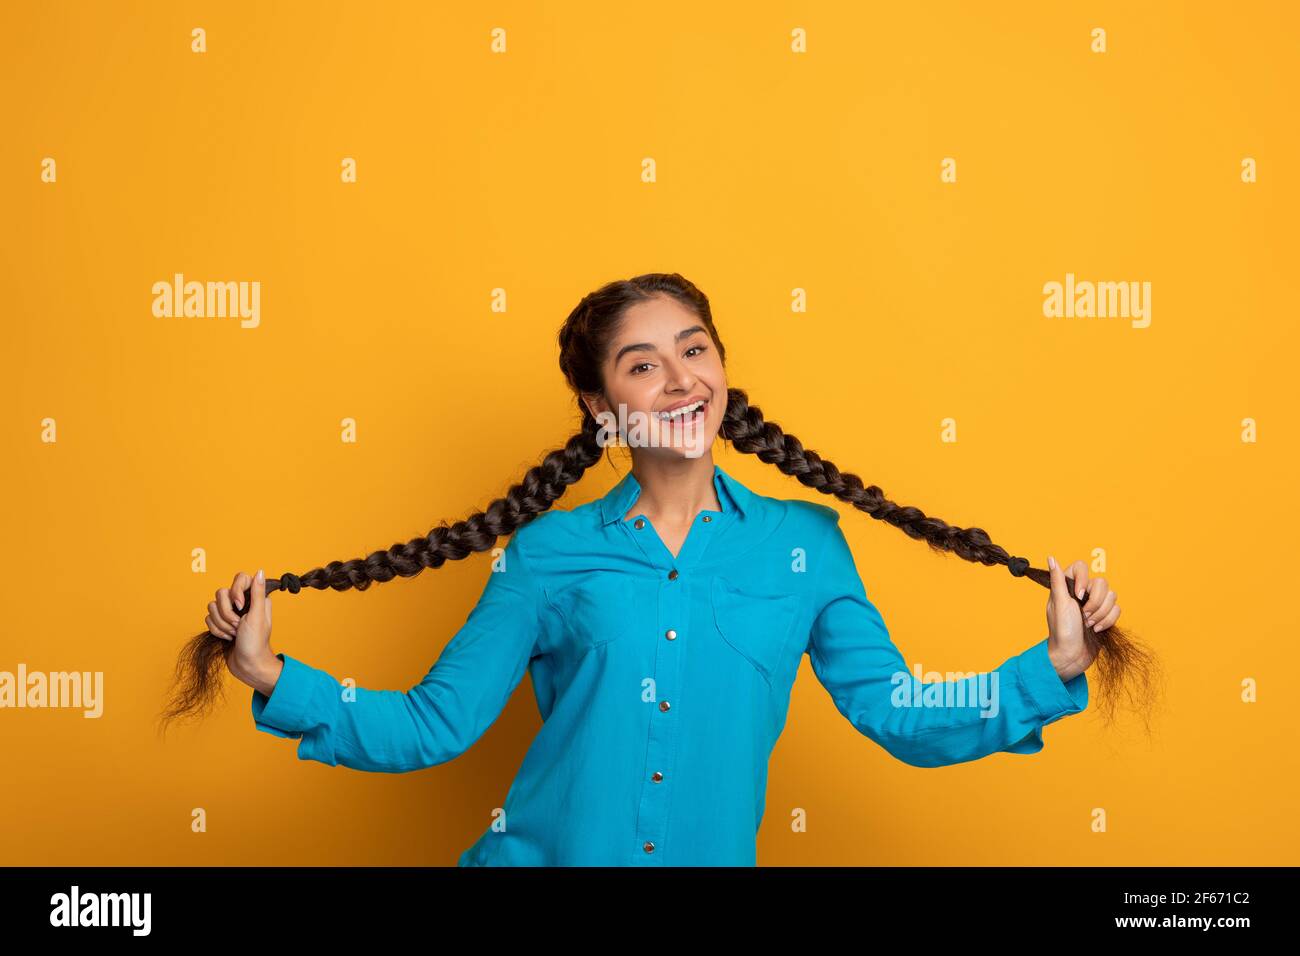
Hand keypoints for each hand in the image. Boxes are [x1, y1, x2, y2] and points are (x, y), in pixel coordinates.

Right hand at [206, 569, 276, 683]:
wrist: (247, 665)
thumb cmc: (256, 643)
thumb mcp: (258, 616)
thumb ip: (257, 593)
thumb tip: (259, 571)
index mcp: (254, 598)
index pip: (239, 578)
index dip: (235, 591)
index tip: (240, 607)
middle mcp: (242, 602)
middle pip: (221, 593)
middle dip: (227, 613)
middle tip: (238, 626)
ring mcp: (230, 613)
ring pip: (212, 606)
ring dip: (221, 624)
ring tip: (233, 634)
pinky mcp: (220, 623)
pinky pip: (208, 618)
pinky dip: (216, 630)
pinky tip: (227, 638)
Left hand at [1045, 556, 1119, 680]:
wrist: (1072, 656)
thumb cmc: (1062, 631)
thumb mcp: (1059, 604)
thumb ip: (1058, 580)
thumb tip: (1051, 557)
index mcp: (1067, 587)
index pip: (1081, 567)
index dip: (1083, 580)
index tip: (1078, 596)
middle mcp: (1082, 593)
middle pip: (1101, 583)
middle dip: (1095, 602)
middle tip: (1083, 616)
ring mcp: (1095, 604)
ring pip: (1112, 596)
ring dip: (1101, 613)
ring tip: (1089, 625)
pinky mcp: (1105, 616)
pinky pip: (1117, 609)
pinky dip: (1108, 620)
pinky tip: (1097, 630)